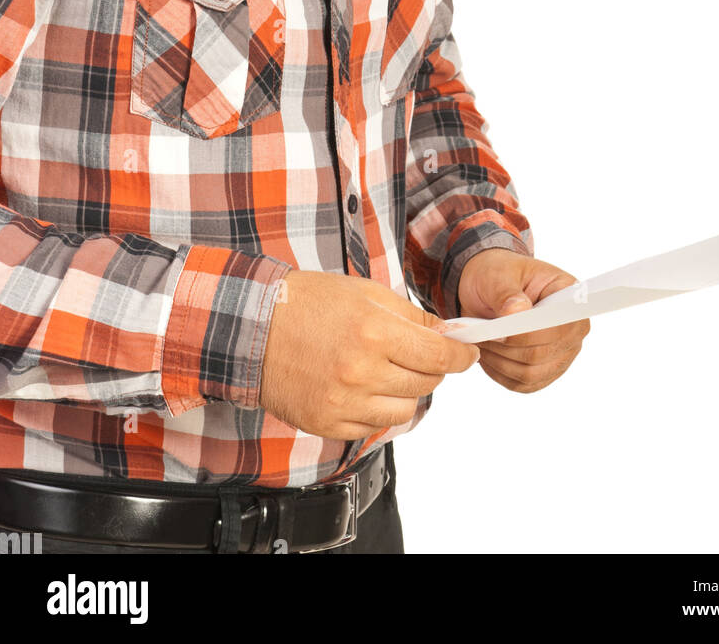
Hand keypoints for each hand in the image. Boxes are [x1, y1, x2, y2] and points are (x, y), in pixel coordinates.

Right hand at [260, 270, 479, 439]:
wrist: (252, 328)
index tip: (466, 353)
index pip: (438, 356)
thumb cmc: (307, 302)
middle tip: (422, 356)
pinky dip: (378, 410)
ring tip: (390, 372)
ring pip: (404, 411)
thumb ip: (410, 316)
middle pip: (426, 384)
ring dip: (407, 392)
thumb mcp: (364, 292)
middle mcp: (362, 371)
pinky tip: (366, 388)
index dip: (460, 356)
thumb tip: (446, 334)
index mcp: (374, 332)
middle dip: (433, 369)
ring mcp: (344, 402)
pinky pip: (373, 427)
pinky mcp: (328, 423)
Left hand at [454, 249, 590, 393]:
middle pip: (542, 354)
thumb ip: (506, 292)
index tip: (498, 327)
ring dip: (499, 360)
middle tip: (480, 333)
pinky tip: (487, 353)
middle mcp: (572, 329)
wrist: (486, 289)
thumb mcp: (496, 274)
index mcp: (569, 296)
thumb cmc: (496, 275)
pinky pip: (522, 384)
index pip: (559, 325)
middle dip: (505, 346)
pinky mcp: (543, 372)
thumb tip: (517, 311)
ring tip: (481, 340)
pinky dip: (499, 372)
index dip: (529, 332)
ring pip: (530, 373)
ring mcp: (560, 354)